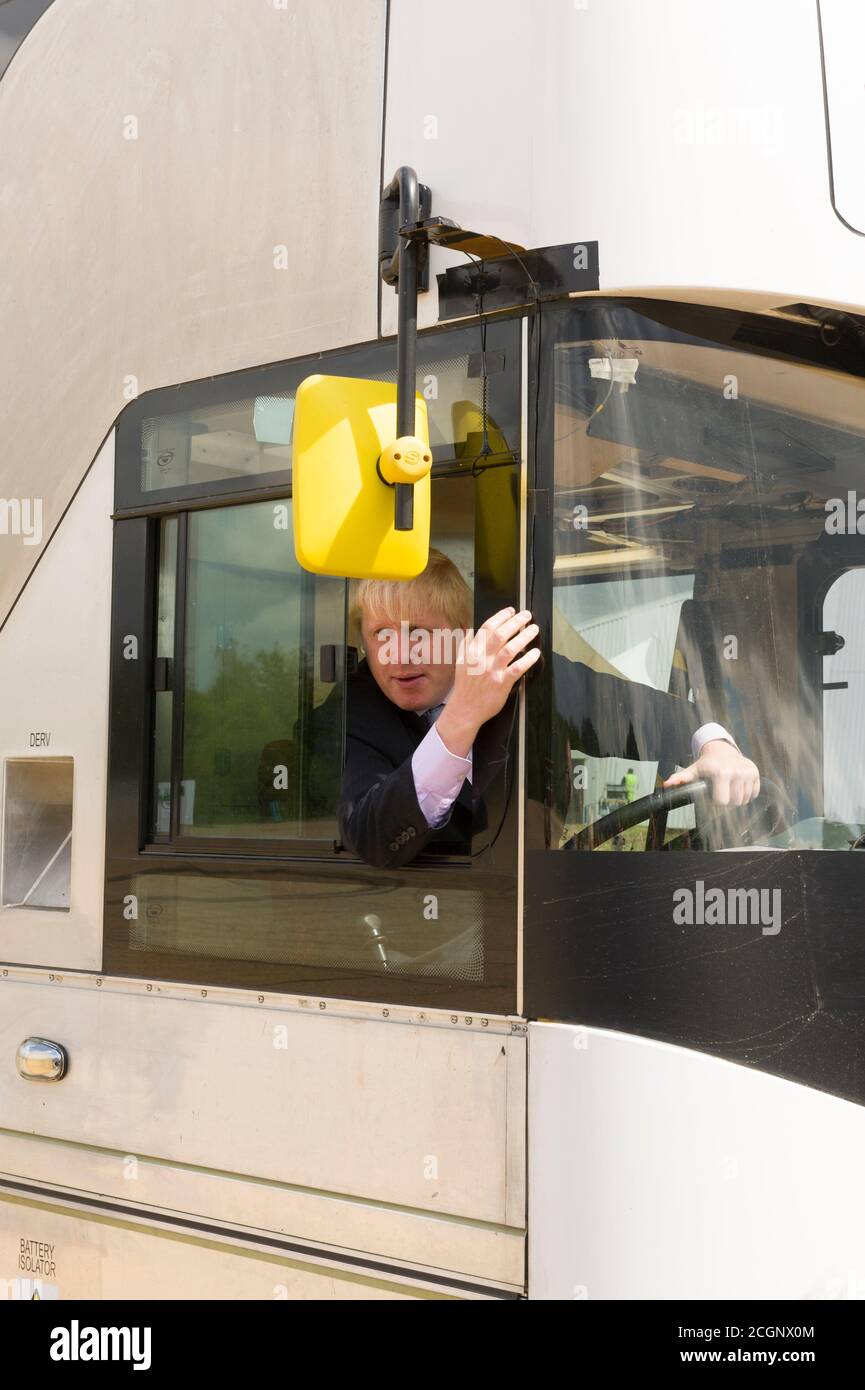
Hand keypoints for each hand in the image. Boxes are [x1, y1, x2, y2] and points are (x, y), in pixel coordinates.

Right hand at [436, 607, 539, 756]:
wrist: (465, 709)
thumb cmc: (464, 687)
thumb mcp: (460, 662)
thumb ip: (466, 644)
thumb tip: (470, 629)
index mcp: (472, 652)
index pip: (487, 627)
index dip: (501, 616)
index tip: (511, 610)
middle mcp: (481, 659)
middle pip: (501, 634)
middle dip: (516, 622)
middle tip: (527, 615)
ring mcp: (492, 671)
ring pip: (510, 649)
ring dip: (524, 637)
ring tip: (533, 629)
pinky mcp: (501, 683)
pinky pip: (518, 668)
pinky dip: (528, 660)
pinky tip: (535, 653)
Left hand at [663, 739, 759, 806]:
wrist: (722, 750)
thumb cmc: (706, 763)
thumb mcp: (693, 770)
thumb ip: (681, 778)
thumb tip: (666, 784)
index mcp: (720, 773)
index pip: (722, 801)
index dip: (716, 801)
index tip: (712, 794)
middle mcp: (736, 772)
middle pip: (735, 802)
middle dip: (727, 801)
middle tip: (721, 792)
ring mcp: (748, 772)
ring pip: (745, 799)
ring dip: (737, 798)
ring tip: (728, 788)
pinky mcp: (755, 772)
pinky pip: (754, 794)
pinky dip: (747, 794)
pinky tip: (738, 786)